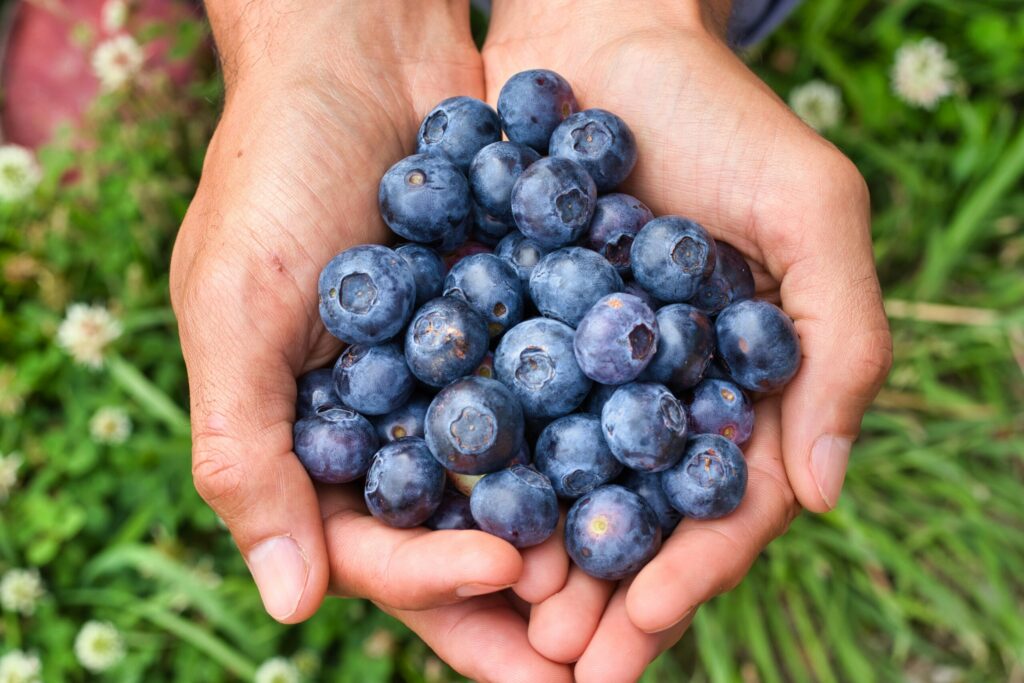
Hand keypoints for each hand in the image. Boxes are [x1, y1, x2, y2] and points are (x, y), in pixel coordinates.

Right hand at [170, 2, 570, 678]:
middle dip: (519, 598)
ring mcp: (456, 380)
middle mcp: (388, 424)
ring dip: (572, 536)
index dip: (436, 577)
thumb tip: (290, 604)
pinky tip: (655, 468)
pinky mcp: (513, 329)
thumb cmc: (276, 167)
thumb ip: (246, 453)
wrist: (362, 49)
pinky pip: (558, 402)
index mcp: (310, 439)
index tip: (514, 574)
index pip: (370, 547)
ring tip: (636, 575)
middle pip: (453, 540)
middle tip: (592, 650)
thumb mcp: (235, 306)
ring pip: (516, 487)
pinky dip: (598, 439)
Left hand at [483, 1, 892, 677]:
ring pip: (557, 486)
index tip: (642, 630)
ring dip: (535, 557)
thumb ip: (837, 346)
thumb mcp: (810, 213)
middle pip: (630, 515)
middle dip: (602, 594)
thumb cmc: (720, 115)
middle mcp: (651, 392)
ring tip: (504, 622)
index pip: (719, 504)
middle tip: (562, 664)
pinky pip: (492, 417)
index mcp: (734, 383)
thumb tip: (828, 494)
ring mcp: (574, 369)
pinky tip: (448, 522)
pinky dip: (476, 472)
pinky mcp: (505, 332)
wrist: (600, 37)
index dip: (687, 570)